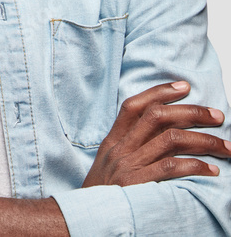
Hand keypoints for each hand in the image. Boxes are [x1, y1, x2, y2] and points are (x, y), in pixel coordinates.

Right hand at [83, 81, 229, 186]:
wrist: (88, 218)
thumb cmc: (104, 193)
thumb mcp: (109, 164)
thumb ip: (129, 147)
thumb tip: (163, 133)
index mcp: (113, 142)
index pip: (134, 106)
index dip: (159, 92)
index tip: (184, 86)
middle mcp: (120, 149)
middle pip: (157, 117)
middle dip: (192, 112)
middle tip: (217, 115)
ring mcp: (129, 165)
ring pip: (171, 139)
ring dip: (204, 140)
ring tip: (226, 146)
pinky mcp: (139, 184)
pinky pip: (171, 167)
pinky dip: (196, 165)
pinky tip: (212, 170)